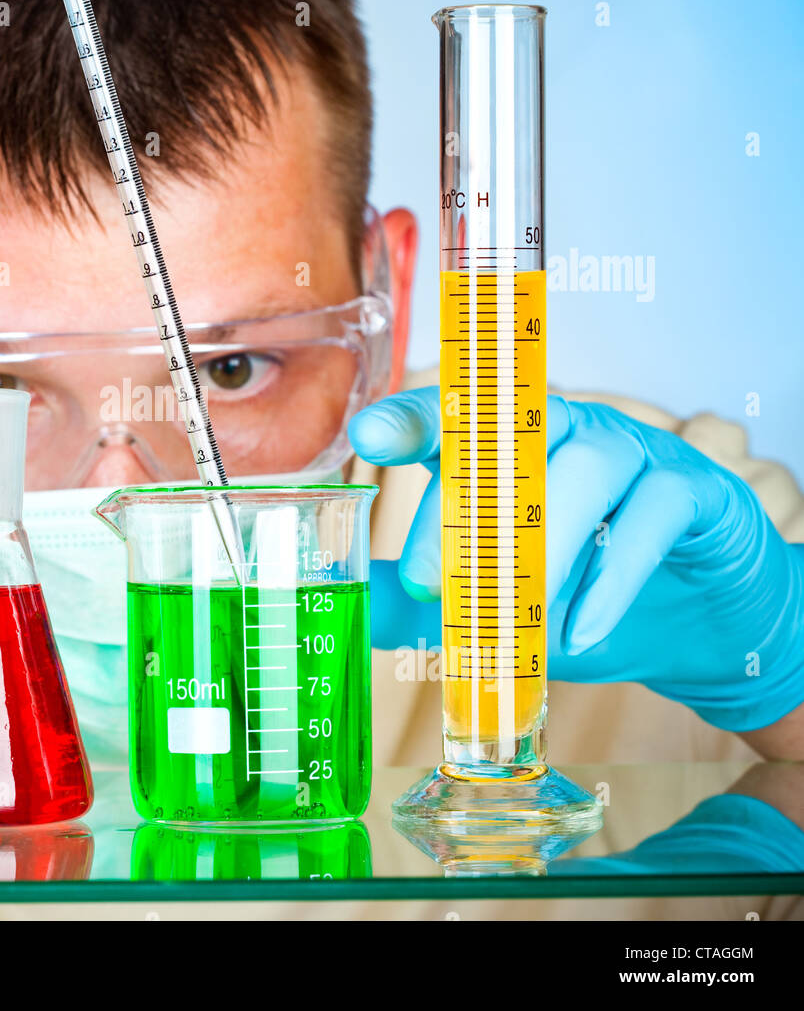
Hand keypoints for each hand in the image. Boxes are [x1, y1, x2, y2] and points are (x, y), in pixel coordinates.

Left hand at [352, 387, 803, 732]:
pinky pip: (652, 515)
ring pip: (583, 470)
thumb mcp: (492, 604)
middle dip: (460, 509)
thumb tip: (354, 608)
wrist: (694, 629)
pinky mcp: (694, 490)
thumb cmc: (581, 596)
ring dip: (542, 548)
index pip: (457, 417)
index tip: (368, 434)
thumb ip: (423, 601)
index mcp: (510, 446)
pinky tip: (580, 631)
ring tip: (515, 617)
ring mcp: (634, 453)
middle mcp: (568, 432)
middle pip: (509, 440)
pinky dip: (613, 578)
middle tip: (422, 583)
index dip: (413, 419)